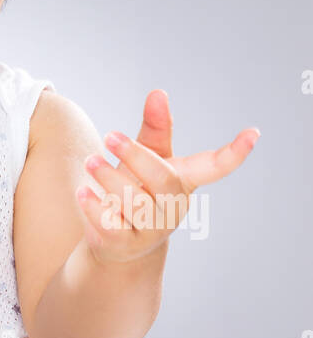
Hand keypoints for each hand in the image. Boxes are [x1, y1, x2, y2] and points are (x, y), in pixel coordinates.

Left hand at [74, 90, 259, 264]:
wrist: (117, 241)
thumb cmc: (136, 187)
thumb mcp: (146, 156)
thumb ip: (154, 129)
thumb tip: (158, 93)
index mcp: (183, 181)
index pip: (214, 167)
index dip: (234, 153)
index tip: (254, 133)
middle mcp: (172, 207)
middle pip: (163, 181)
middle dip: (137, 157)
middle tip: (111, 135)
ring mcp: (151, 229)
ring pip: (134, 202)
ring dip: (110, 179)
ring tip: (91, 161)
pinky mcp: (125, 244)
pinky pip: (113, 226)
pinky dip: (95, 208)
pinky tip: (83, 192)